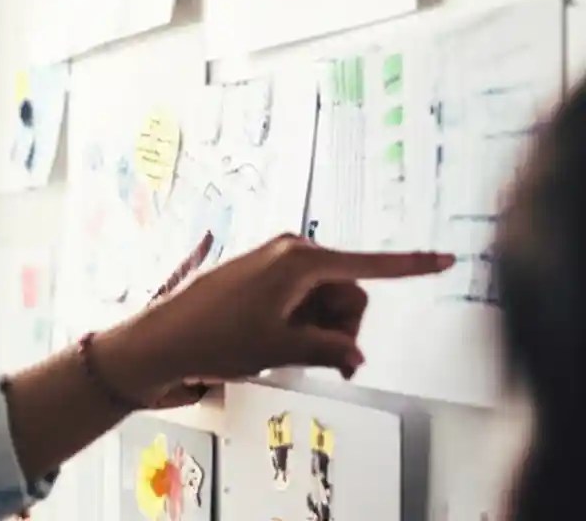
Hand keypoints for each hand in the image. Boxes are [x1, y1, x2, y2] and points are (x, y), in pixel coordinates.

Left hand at [99, 234, 454, 401]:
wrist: (163, 337)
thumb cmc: (218, 339)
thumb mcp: (283, 350)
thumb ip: (331, 348)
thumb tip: (355, 353)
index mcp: (302, 261)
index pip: (370, 266)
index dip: (412, 267)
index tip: (448, 260)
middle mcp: (292, 250)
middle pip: (350, 290)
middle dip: (344, 327)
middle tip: (324, 361)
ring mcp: (276, 259)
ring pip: (326, 298)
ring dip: (321, 329)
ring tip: (287, 351)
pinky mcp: (263, 271)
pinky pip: (302, 296)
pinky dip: (302, 322)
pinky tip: (277, 340)